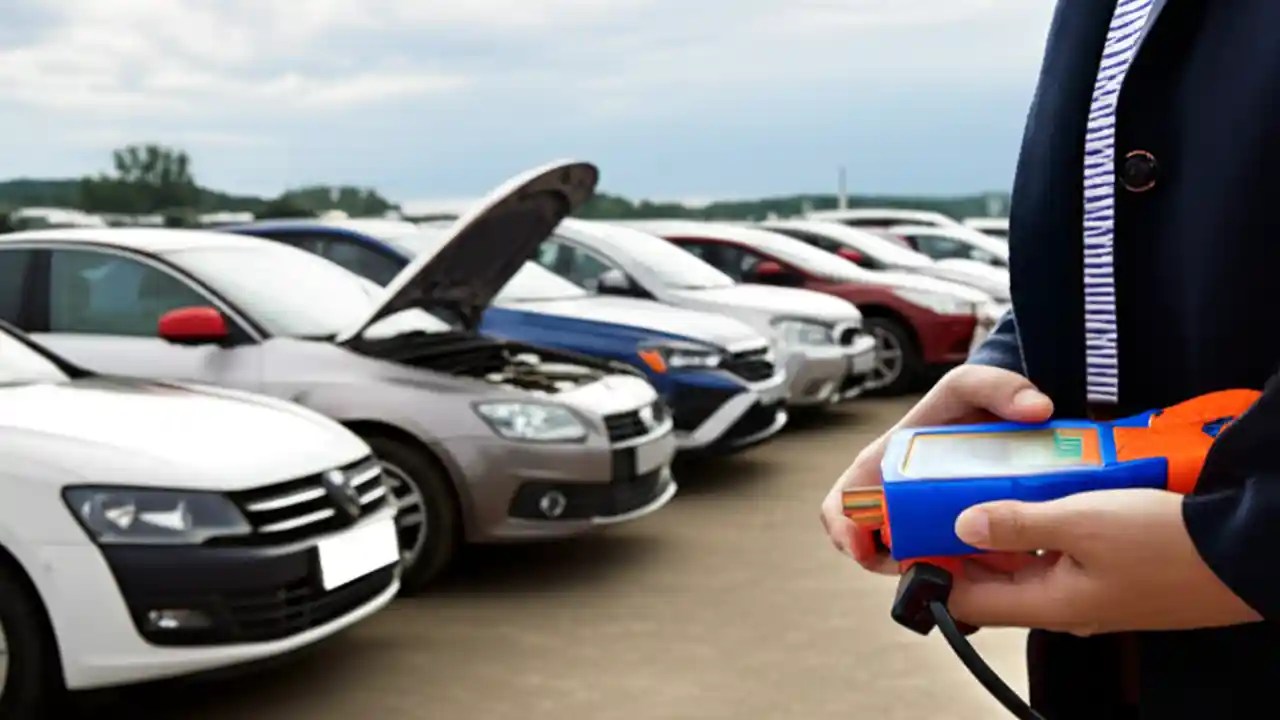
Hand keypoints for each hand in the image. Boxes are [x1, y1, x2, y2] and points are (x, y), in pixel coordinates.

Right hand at [820, 365, 1053, 572]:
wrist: (999, 417)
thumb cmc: (970, 401)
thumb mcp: (975, 385)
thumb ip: (1000, 385)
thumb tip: (1035, 409)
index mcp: (879, 465)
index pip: (840, 504)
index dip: (843, 529)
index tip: (861, 547)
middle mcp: (891, 498)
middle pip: (870, 547)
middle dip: (891, 565)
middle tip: (923, 568)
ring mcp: (917, 522)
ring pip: (908, 561)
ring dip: (928, 571)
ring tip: (963, 568)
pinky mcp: (946, 538)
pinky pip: (943, 566)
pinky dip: (960, 575)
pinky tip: (988, 567)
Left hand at [947, 488, 1262, 634]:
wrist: (1240, 554)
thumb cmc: (1163, 541)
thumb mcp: (1079, 522)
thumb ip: (1016, 524)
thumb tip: (961, 526)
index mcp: (1047, 604)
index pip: (967, 599)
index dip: (933, 570)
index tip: (911, 537)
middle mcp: (1063, 606)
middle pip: (994, 580)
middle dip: (965, 545)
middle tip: (941, 503)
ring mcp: (1089, 593)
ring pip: (1028, 566)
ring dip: (1005, 532)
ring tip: (984, 491)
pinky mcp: (1111, 576)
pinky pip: (1061, 557)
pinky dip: (1043, 530)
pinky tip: (1042, 497)